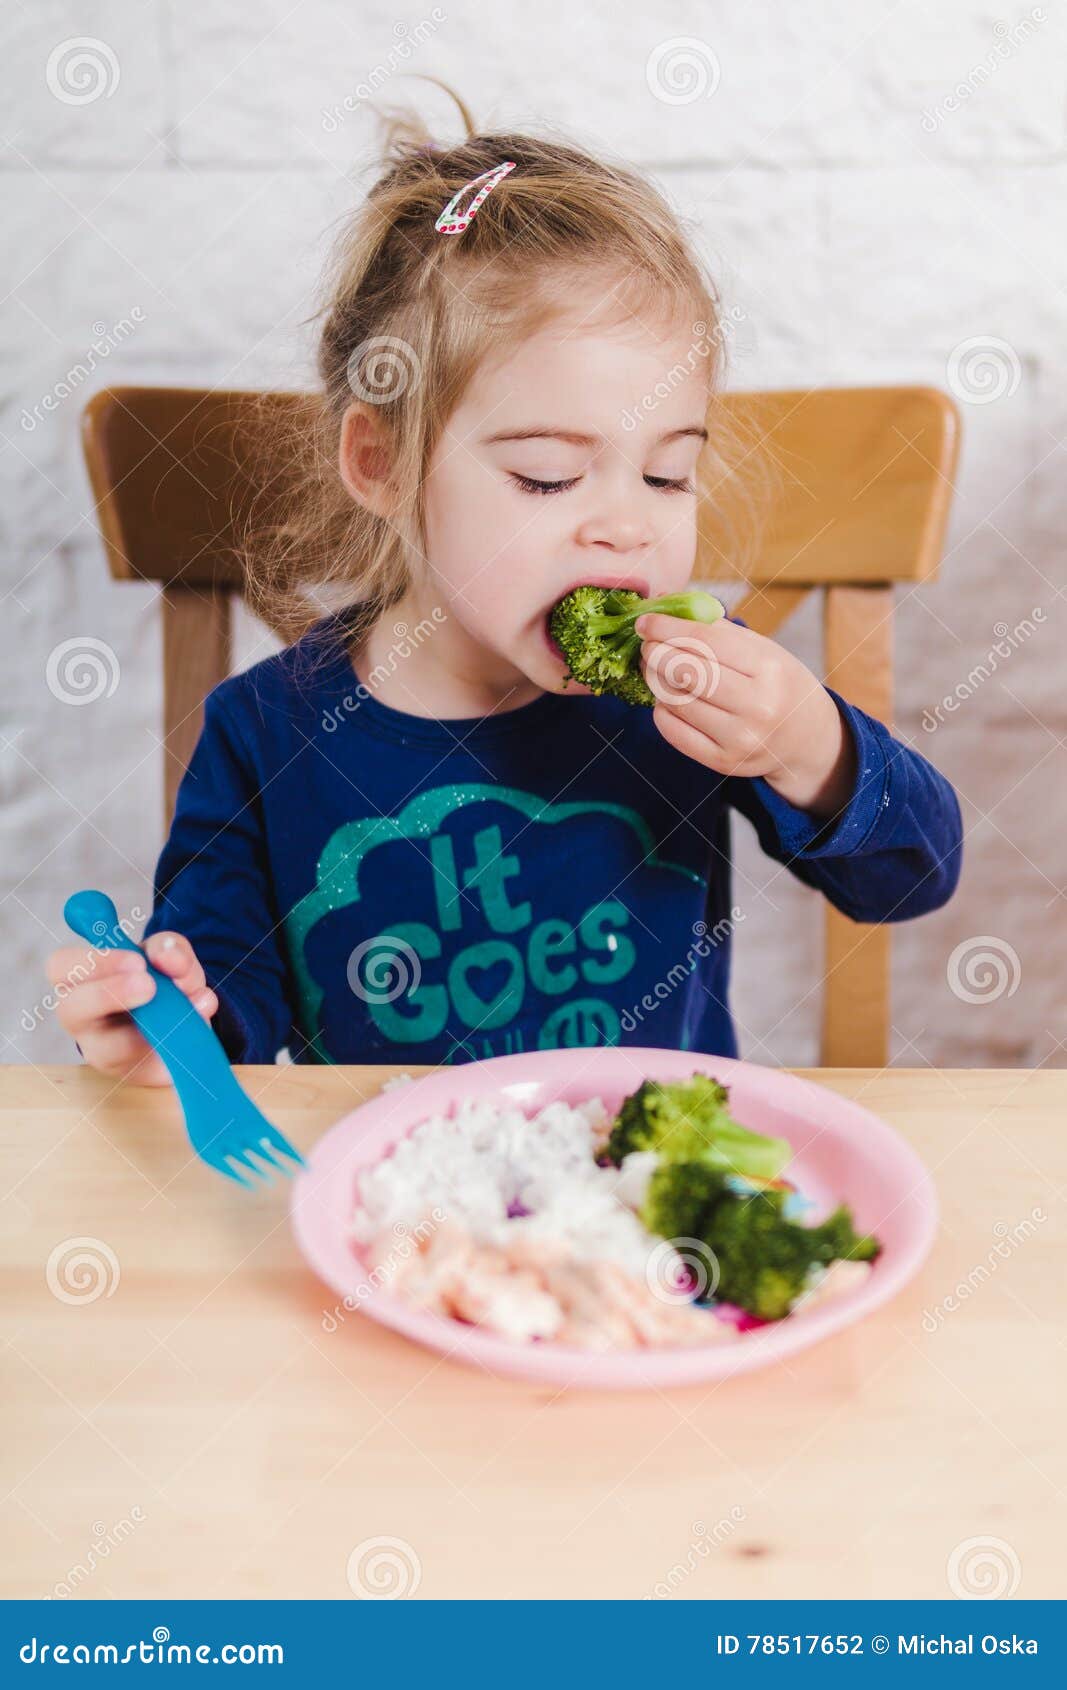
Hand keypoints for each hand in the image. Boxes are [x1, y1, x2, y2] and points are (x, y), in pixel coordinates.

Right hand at [44, 931, 218, 1085]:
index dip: (95, 962)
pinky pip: (150, 1067)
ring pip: (107, 1050)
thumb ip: (168, 948)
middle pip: (70, 1010)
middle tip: (149, 985)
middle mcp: (82, 1018)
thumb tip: (168, 956)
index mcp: (79, 980)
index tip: (137, 961)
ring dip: (148, 1029)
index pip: (62, 967)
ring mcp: (103, 1052)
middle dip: (109, 995)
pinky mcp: (133, 1076)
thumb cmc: (160, 981)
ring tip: (182, 1011)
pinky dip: (179, 1044)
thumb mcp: (167, 956)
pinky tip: (196, 1025)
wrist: (180, 1021)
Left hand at [636, 613, 857, 818]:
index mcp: (769, 669)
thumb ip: (719, 630)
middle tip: (647, 645)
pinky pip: (673, 732)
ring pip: (676, 701)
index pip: (706, 641)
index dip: (668, 628)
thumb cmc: (779, 685)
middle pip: (687, 672)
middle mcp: (757, 706)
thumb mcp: (764, 651)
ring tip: (654, 668)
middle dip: (656, 653)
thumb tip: (669, 607)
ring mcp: (740, 738)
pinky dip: (662, 709)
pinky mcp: (723, 762)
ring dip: (655, 680)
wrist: (806, 740)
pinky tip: (667, 698)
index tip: (645, 622)